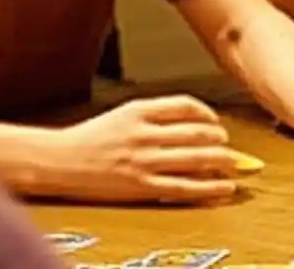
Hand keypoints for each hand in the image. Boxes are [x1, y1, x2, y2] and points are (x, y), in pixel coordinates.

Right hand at [42, 95, 238, 203]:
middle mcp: (144, 134)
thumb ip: (156, 116)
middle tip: (227, 145)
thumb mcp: (124, 114)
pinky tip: (224, 187)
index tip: (215, 122)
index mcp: (140, 110)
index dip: (208, 114)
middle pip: (197, 133)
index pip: (186, 106)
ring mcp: (143, 160)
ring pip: (196, 159)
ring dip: (222, 161)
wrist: (60, 161)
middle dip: (219, 140)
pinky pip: (184, 187)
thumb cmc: (92, 138)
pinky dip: (210, 187)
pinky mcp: (141, 186)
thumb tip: (196, 125)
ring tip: (233, 163)